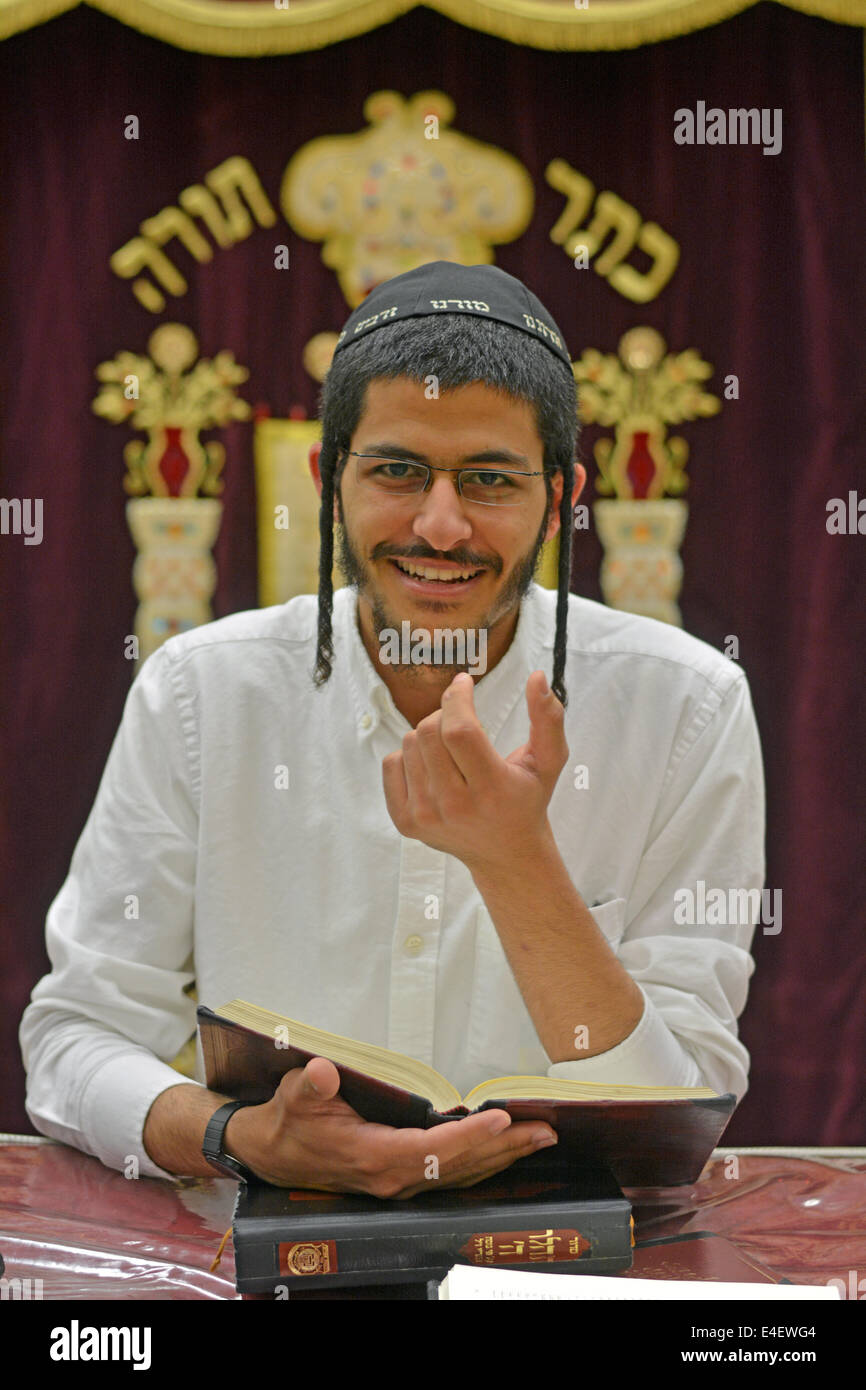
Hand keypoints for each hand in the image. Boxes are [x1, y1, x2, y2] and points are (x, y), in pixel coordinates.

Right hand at [225, 1058, 556, 1197]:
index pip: (430, 1150)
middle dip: (504, 1149)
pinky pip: (453, 1174)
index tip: (500, 1119)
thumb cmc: (289, 1120)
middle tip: (545, 1130)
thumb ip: (309, 1085)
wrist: (273, 1153)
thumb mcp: (293, 1096)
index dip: (467, 1137)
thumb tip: (322, 1072)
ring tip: (541, 1139)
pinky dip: (484, 1162)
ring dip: (503, 1158)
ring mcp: (401, 1182)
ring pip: (462, 1174)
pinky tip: (508, 1151)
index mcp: (372, 1157)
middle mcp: (393, 1178)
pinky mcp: (404, 1178)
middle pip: (458, 1166)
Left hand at [382, 670, 568, 874]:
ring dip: (429, 734)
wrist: (505, 855)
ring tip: (452, 750)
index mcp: (491, 789)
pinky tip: (433, 767)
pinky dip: (410, 755)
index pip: (459, 730)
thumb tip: (536, 676)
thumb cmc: (527, 800)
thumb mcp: (548, 761)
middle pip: (428, 731)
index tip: (463, 682)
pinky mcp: (405, 821)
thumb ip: (549, 718)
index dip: (457, 698)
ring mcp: (425, 816)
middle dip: (445, 713)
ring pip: (409, 743)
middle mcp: (454, 806)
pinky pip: (391, 763)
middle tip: (461, 718)